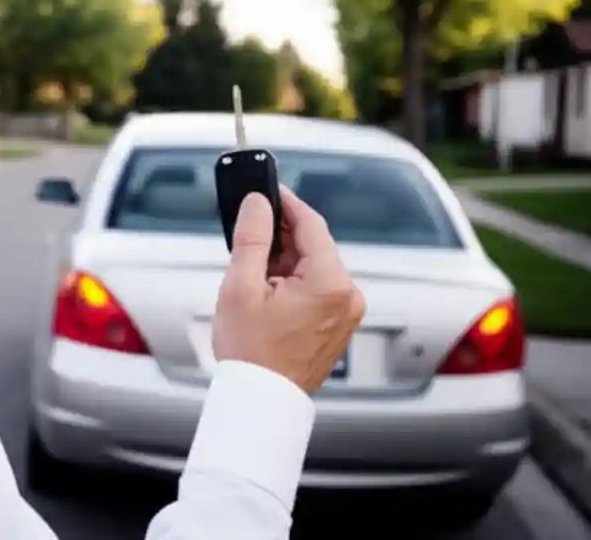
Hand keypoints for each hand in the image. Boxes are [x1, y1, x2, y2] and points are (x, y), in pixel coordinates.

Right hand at [213, 188, 365, 393]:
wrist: (261, 399)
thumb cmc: (252, 353)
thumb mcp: (242, 286)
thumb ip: (252, 237)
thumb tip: (257, 204)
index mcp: (330, 283)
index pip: (312, 224)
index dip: (286, 203)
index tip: (267, 191)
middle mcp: (348, 297)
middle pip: (314, 246)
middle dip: (281, 238)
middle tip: (249, 235)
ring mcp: (347, 314)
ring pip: (314, 268)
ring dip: (285, 263)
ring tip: (253, 277)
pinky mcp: (340, 326)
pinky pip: (319, 289)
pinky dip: (294, 283)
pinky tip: (268, 294)